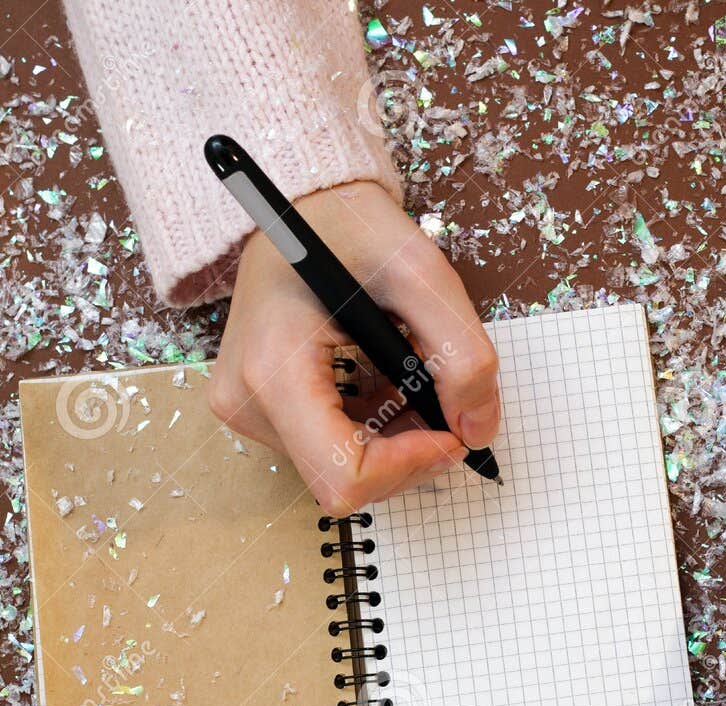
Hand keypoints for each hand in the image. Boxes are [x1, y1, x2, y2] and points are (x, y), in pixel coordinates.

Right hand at [208, 181, 500, 514]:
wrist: (302, 204)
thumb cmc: (349, 227)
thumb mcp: (422, 274)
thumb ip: (463, 354)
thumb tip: (478, 430)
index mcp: (273, 370)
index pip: (344, 476)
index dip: (410, 466)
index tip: (451, 431)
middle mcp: (247, 401)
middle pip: (346, 479)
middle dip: (409, 451)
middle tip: (443, 396)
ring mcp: (247, 410)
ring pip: (343, 469)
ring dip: (396, 438)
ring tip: (410, 375)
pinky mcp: (258, 409)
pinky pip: (331, 448)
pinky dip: (375, 427)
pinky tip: (385, 380)